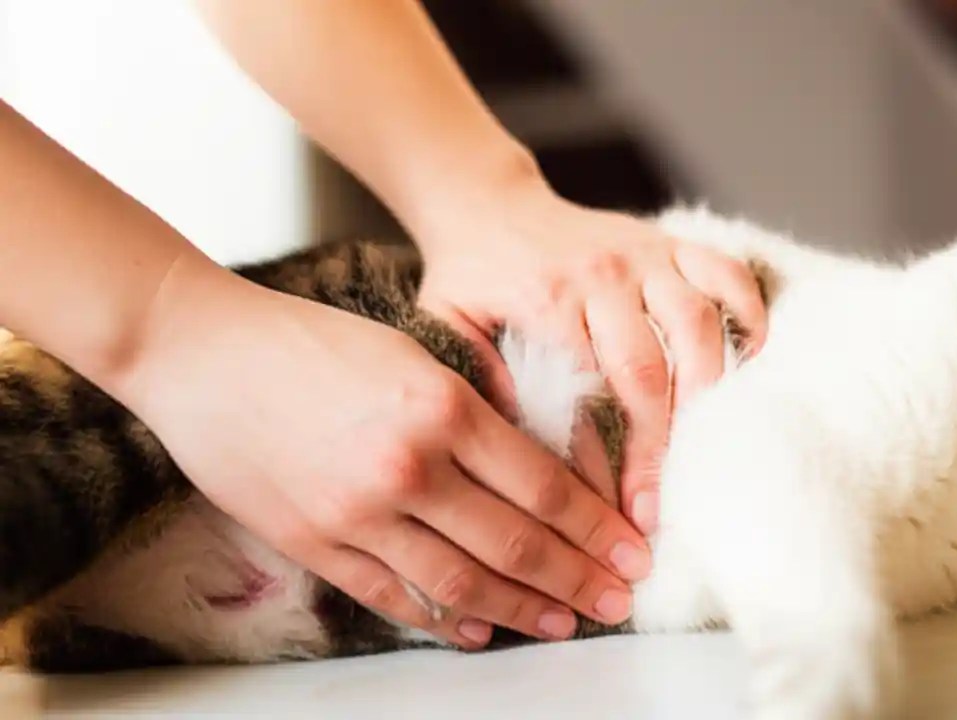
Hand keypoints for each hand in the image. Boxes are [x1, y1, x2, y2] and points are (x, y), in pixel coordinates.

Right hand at [118, 255, 650, 646]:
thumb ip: (472, 413)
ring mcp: (358, 513)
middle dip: (577, 578)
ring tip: (565, 623)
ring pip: (462, 583)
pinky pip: (392, 595)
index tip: (632, 552)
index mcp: (443, 407)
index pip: (545, 488)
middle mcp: (409, 466)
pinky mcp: (314, 543)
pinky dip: (442, 619)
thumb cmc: (310, 340)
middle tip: (618, 600)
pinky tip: (480, 629)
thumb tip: (534, 474)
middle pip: (516, 543)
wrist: (201, 352)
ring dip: (523, 609)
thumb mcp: (412, 353)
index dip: (597, 530)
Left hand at [416, 172, 768, 533]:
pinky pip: (728, 275)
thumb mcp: (447, 326)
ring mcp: (644, 255)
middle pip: (646, 370)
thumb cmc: (469, 278)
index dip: (603, 463)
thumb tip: (524, 454)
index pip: (586, 395)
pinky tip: (749, 365)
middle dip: (657, 449)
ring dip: (707, 394)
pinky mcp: (671, 242)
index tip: (614, 518)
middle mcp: (602, 275)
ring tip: (705, 452)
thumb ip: (480, 380)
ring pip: (697, 324)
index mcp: (546, 300)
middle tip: (657, 510)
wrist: (487, 203)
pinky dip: (749, 317)